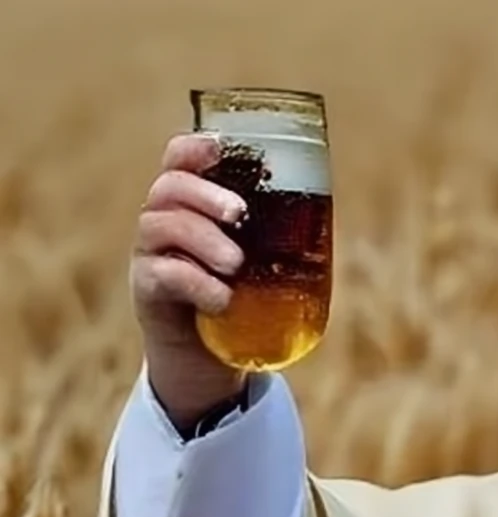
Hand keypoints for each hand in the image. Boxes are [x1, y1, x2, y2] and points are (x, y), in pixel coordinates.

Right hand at [132, 133, 249, 429]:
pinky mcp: (148, 293)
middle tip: (241, 214)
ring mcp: (151, 257)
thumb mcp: (261, 266)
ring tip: (236, 265)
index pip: (178, 161)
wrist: (211, 363)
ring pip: (161, 225)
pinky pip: (162, 275)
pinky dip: (196, 283)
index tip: (220, 148)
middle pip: (169, 188)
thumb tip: (325, 218)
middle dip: (206, 195)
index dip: (193, 149)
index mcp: (191, 208)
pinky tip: (223, 299)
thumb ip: (277, 239)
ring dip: (203, 239)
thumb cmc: (241, 304)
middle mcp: (164, 224)